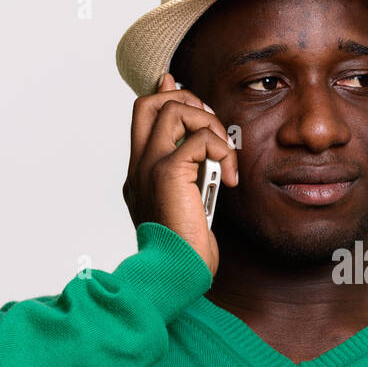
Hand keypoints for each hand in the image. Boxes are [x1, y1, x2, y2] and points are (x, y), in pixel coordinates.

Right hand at [124, 72, 238, 275]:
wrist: (175, 273)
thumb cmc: (184, 250)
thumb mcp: (186, 205)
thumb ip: (190, 177)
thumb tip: (202, 151)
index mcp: (139, 172)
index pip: (142, 116)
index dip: (164, 95)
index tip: (184, 93)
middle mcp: (139, 165)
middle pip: (150, 102)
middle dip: (186, 102)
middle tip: (211, 128)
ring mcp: (149, 166)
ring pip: (174, 110)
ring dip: (209, 125)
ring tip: (223, 156)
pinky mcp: (168, 173)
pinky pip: (199, 139)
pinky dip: (221, 150)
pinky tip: (228, 178)